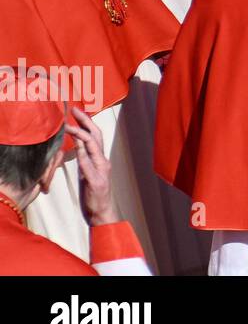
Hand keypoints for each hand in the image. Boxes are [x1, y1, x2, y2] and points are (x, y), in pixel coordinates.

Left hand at [69, 107, 118, 226]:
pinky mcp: (96, 182)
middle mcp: (103, 161)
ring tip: (68, 126)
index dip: (87, 122)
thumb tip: (78, 146)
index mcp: (101, 159)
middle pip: (96, 136)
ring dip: (81, 135)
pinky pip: (89, 165)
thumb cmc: (94, 195)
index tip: (77, 111)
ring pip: (93, 147)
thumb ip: (86, 160)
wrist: (102, 213)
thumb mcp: (89, 174)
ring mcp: (101, 171)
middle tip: (74, 110)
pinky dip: (83, 154)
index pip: (95, 136)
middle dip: (85, 121)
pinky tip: (76, 146)